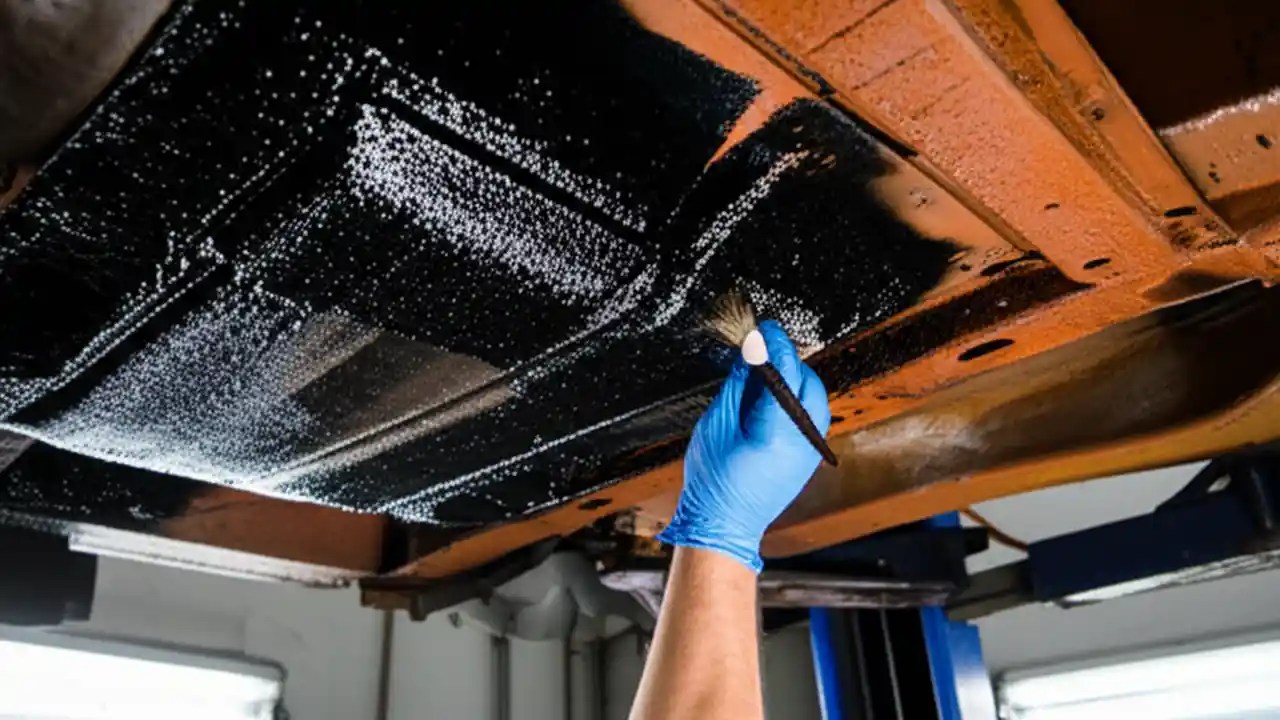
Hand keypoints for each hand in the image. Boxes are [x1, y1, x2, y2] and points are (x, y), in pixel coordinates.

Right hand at [658, 321, 830, 571]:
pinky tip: (770, 400)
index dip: (776, 345)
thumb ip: (738, 385)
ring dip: (794, 380)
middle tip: (762, 349)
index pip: (786, 373)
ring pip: (813, 399)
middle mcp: (802, 441)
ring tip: (764, 374)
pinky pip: (810, 417)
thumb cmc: (713, 480)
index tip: (765, 329)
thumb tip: (751, 351)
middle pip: (809, 383)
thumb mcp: (716, 425)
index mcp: (777, 432)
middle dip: (789, 360)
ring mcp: (809, 452)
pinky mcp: (808, 458)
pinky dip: (795, 400)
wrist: (724, 526)